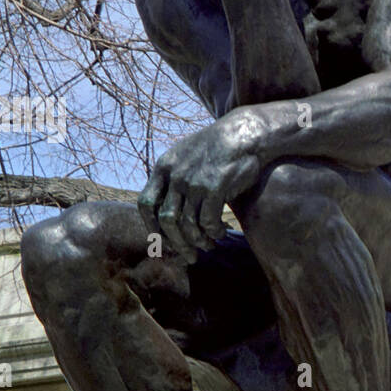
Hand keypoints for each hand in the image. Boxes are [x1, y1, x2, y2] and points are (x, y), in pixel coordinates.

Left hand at [138, 112, 262, 258]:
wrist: (244, 133)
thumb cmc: (217, 149)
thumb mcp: (186, 156)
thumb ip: (173, 178)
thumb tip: (166, 210)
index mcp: (164, 166)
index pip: (146, 204)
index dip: (152, 227)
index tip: (163, 241)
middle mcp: (175, 175)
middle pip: (166, 220)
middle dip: (177, 243)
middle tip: (189, 256)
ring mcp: (194, 181)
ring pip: (188, 225)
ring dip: (199, 241)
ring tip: (209, 246)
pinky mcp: (214, 188)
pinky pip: (208, 222)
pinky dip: (214, 233)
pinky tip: (221, 233)